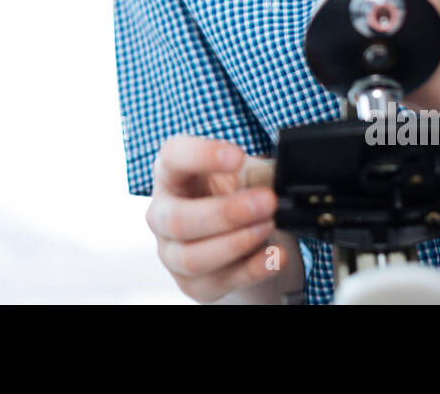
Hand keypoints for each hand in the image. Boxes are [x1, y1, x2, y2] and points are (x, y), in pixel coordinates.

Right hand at [146, 135, 280, 302]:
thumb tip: (279, 177)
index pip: (173, 157)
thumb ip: (253, 172)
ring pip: (192, 258)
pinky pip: (219, 281)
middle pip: (178, 219)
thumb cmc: (231, 193)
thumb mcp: (240, 172)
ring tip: (269, 226)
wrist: (234, 232)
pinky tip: (274, 256)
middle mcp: (161, 214)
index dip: (202, 155)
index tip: (237, 157)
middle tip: (266, 201)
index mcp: (170, 174)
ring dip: (237, 242)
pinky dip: (252, 269)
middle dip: (226, 212)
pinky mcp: (193, 284)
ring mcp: (172, 253)